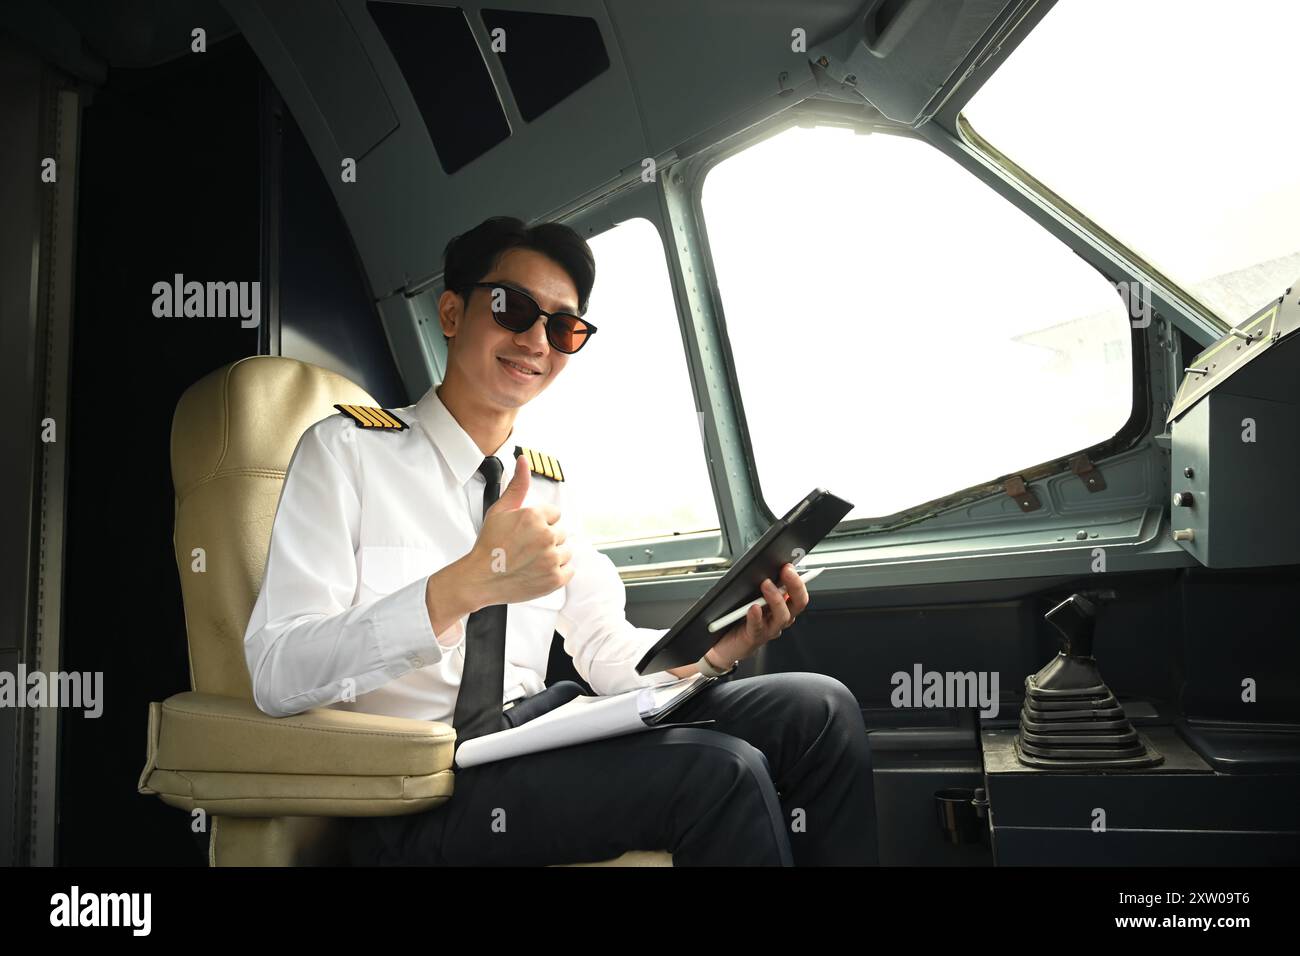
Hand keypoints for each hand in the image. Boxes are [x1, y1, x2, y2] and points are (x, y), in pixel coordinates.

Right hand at [457, 454, 572, 608]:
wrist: (481, 577)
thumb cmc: (489, 545)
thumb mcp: (500, 510)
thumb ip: (517, 485)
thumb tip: (524, 460)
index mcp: (535, 516)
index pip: (554, 514)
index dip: (540, 523)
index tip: (527, 533)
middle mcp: (546, 536)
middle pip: (560, 532)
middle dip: (546, 538)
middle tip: (526, 548)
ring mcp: (552, 558)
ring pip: (566, 551)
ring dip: (553, 555)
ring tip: (532, 559)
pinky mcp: (555, 578)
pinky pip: (569, 570)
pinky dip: (558, 571)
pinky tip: (540, 570)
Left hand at [705, 562, 809, 667]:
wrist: (725, 644)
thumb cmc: (738, 618)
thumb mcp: (752, 597)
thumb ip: (763, 586)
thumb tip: (767, 567)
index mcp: (781, 606)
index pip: (798, 594)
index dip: (798, 580)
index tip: (789, 566)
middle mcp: (779, 618)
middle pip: (797, 604)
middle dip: (794, 586)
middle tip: (785, 571)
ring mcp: (768, 629)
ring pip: (782, 616)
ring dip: (776, 598)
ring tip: (766, 584)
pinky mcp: (754, 637)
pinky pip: (758, 628)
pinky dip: (756, 617)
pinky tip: (753, 608)